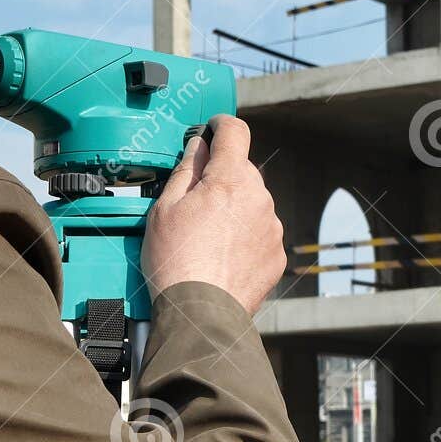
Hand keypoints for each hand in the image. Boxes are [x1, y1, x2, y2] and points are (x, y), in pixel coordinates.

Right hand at [143, 115, 285, 314]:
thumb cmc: (175, 262)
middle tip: (194, 204)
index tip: (213, 129)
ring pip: (253, 203)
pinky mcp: (277, 254)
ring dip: (235, 209)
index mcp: (230, 180)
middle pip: (242, 171)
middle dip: (222, 178)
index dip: (221, 125)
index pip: (235, 131)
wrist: (200, 316)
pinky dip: (245, 237)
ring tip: (206, 239)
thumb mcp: (164, 209)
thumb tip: (199, 145)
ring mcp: (272, 227)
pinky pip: (261, 233)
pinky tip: (222, 256)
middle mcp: (259, 198)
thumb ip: (185, 169)